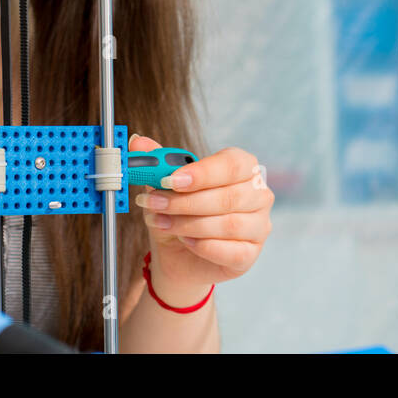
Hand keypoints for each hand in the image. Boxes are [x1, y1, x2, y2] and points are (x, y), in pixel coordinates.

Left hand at [128, 133, 273, 306]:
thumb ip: (156, 162)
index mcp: (243, 167)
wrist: (179, 255)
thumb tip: (138, 142)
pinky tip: (185, 240)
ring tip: (162, 222)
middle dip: (185, 202)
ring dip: (188, 224)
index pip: (231, 164)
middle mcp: (258, 194)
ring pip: (228, 224)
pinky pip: (232, 251)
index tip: (170, 180)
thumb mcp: (165, 185)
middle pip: (228, 196)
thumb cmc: (179, 212)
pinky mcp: (251, 255)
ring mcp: (259, 225)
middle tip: (154, 203)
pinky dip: (203, 246)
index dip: (202, 173)